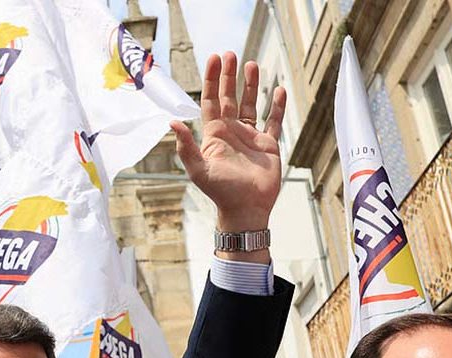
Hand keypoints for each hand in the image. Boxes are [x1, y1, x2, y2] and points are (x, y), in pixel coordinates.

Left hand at [171, 52, 285, 255]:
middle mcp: (231, 132)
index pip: (211, 101)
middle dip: (229, 76)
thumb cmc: (220, 192)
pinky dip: (277, 107)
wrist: (246, 209)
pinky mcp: (268, 145)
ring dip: (252, 85)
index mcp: (214, 134)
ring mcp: (250, 137)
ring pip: (251, 105)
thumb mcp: (199, 169)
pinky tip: (279, 91)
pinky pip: (273, 121)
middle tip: (230, 54)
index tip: (214, 59)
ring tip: (252, 64)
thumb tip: (172, 123)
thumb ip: (186, 146)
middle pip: (230, 97)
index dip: (212, 80)